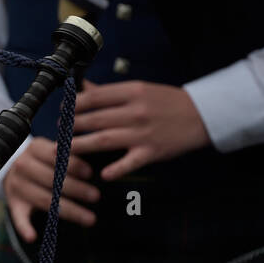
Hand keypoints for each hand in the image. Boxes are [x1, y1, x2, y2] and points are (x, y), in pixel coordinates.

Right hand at [3, 136, 99, 242]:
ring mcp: (16, 186)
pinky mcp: (14, 203)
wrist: (12, 168)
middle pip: (51, 179)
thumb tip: (98, 163)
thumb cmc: (43, 159)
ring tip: (90, 219)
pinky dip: (24, 228)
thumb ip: (69, 153)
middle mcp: (22, 166)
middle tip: (96, 196)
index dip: (74, 165)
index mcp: (34, 149)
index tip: (91, 174)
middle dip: (76, 188)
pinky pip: (19, 217)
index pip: (55, 156)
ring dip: (68, 211)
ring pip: (44, 200)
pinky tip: (33, 237)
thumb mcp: (52, 148)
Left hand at [71, 81, 209, 180]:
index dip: (72, 104)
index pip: (93, 97)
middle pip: (94, 119)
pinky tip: (102, 174)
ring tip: (64, 150)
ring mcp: (143, 133)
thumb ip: (110, 91)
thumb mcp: (139, 89)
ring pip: (103, 140)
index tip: (63, 110)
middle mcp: (135, 112)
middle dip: (71, 126)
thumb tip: (82, 88)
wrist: (202, 115)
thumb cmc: (167, 101)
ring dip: (80, 146)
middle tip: (61, 131)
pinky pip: (130, 162)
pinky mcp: (152, 152)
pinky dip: (116, 169)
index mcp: (131, 92)